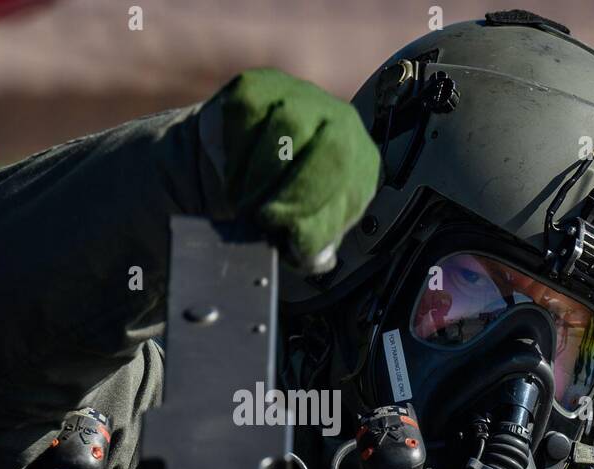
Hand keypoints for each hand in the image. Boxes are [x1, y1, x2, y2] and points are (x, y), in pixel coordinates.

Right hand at [215, 68, 379, 272]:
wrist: (234, 167)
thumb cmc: (279, 202)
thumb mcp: (303, 230)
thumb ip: (314, 245)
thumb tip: (313, 255)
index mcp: (359, 160)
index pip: (351, 183)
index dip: (319, 218)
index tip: (291, 243)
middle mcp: (339, 120)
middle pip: (332, 147)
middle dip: (296, 192)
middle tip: (264, 220)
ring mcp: (299, 97)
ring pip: (287, 129)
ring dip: (260, 178)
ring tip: (244, 203)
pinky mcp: (258, 86)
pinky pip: (249, 117)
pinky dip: (237, 157)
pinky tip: (234, 177)